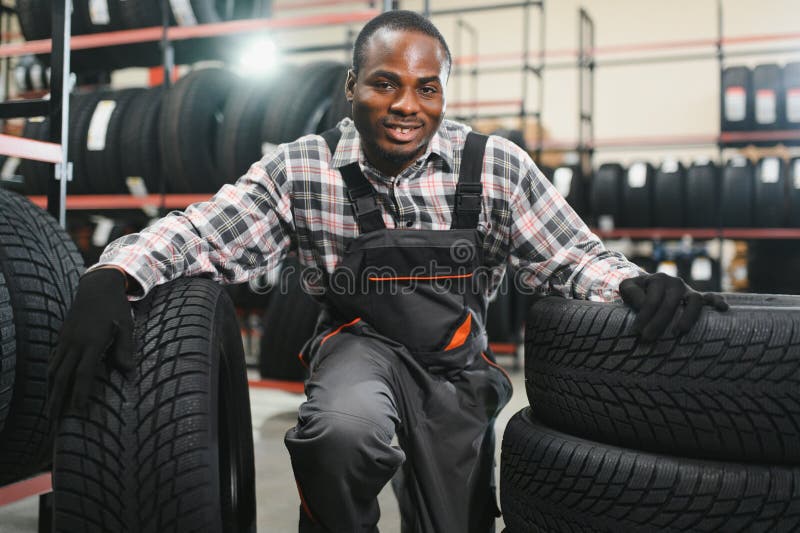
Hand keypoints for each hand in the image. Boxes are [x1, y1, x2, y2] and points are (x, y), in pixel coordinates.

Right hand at [49, 267, 135, 419]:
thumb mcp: (126, 325)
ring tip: (50, 409)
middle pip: (63, 376)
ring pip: (54, 369)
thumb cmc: (116, 307)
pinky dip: (51, 374)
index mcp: (93, 342)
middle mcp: (75, 343)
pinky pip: (53, 359)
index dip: (80, 393)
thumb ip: (125, 348)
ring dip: (51, 390)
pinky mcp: (62, 336)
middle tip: (55, 420)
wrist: (97, 286)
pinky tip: (51, 385)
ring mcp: (66, 339)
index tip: (78, 410)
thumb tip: (127, 370)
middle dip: (58, 399)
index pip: (84, 373)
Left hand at [619, 272, 727, 341]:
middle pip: (670, 303)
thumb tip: (642, 304)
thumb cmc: (637, 292)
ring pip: (694, 301)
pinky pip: (712, 298)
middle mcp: (676, 283)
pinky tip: (723, 309)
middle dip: (659, 322)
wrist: (649, 287)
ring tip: (679, 331)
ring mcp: (689, 290)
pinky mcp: (698, 297)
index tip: (636, 331)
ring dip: (688, 316)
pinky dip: (718, 302)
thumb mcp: (628, 288)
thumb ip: (631, 293)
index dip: (644, 316)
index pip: (652, 299)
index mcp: (658, 279)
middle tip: (649, 338)